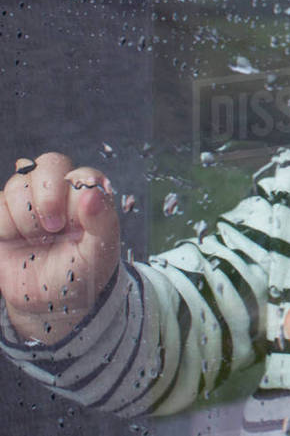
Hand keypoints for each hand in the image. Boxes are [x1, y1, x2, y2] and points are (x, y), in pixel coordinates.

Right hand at [0, 153, 119, 341]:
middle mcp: (60, 192)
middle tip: (51, 228)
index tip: (68, 225)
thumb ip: (102, 222)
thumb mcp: (98, 253)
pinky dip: (4, 225)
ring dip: (25, 217)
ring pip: (18, 183)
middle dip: (45, 197)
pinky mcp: (3, 214)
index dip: (71, 195)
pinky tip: (15, 240)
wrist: (48, 303)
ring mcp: (30, 201)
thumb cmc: (80, 274)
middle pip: (48, 164)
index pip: (80, 174)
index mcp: (88, 196)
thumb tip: (93, 192)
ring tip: (36, 240)